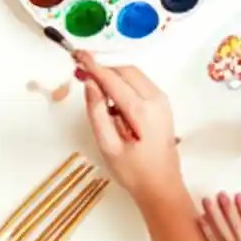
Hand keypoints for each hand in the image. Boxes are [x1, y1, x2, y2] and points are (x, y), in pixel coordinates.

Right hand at [79, 53, 183, 203]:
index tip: (78, 54)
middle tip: (81, 68)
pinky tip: (110, 96)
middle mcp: (156, 99)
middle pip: (126, 70)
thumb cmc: (134, 172)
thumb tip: (90, 84)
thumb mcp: (108, 146)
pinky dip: (123, 82)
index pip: (114, 79)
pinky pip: (140, 83)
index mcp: (143, 110)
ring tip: (92, 83)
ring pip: (134, 74)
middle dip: (103, 66)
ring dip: (113, 73)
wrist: (162, 186)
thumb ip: (97, 113)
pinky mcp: (162, 104)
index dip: (94, 65)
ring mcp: (162, 100)